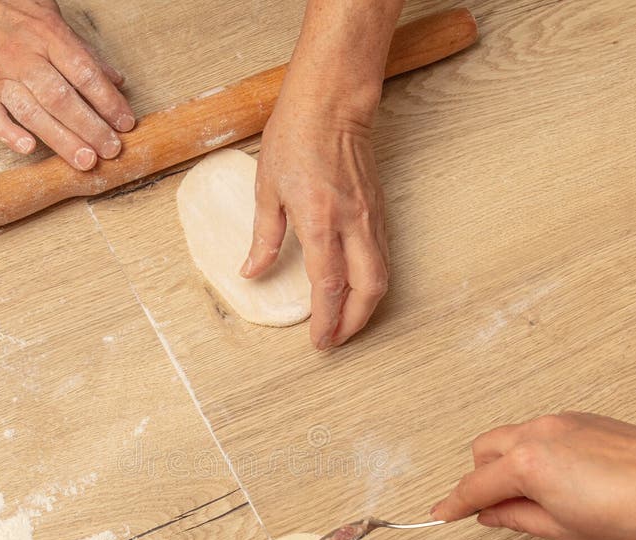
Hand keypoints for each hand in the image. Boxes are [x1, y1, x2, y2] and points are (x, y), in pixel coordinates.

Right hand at [0, 0, 134, 168]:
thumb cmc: (12, 11)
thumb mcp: (53, 18)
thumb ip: (85, 52)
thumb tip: (117, 81)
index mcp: (47, 35)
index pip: (84, 73)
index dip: (108, 101)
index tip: (126, 123)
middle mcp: (23, 56)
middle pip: (61, 98)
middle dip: (90, 127)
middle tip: (111, 150)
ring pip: (32, 111)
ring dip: (61, 139)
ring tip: (85, 161)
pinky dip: (8, 133)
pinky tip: (28, 148)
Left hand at [242, 91, 387, 349]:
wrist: (333, 102)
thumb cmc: (296, 137)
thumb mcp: (267, 190)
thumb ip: (262, 238)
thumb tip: (252, 272)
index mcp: (320, 221)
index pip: (328, 285)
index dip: (325, 320)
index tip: (318, 341)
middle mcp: (352, 224)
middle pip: (366, 290)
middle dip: (353, 323)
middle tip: (335, 341)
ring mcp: (371, 219)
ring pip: (381, 277)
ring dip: (365, 308)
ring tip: (345, 325)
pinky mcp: (379, 212)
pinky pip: (383, 259)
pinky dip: (371, 285)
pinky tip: (356, 293)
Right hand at [431, 412, 635, 539]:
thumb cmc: (632, 511)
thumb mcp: (562, 529)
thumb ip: (516, 518)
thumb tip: (494, 514)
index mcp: (528, 464)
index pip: (474, 486)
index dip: (454, 504)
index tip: (443, 511)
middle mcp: (540, 434)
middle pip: (483, 450)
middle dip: (480, 477)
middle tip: (491, 506)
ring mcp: (562, 421)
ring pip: (510, 436)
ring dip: (507, 462)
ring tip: (530, 494)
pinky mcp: (582, 419)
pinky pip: (539, 430)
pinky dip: (534, 450)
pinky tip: (555, 475)